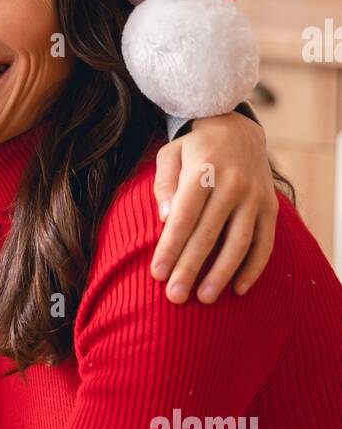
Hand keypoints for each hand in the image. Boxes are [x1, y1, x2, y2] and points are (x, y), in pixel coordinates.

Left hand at [151, 113, 278, 303]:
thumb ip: (164, 185)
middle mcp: (233, 184)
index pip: (185, 216)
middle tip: (175, 296)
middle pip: (209, 233)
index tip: (157, 274)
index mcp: (204, 170)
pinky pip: (265, 242)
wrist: (237, 130)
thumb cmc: (194, 150)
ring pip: (239, 242)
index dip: (171, 247)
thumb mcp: (170, 155)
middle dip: (191, 267)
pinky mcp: (271, 207)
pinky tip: (239, 289)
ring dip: (222, 273)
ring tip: (204, 298)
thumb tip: (164, 219)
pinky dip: (254, 267)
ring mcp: (255, 196)